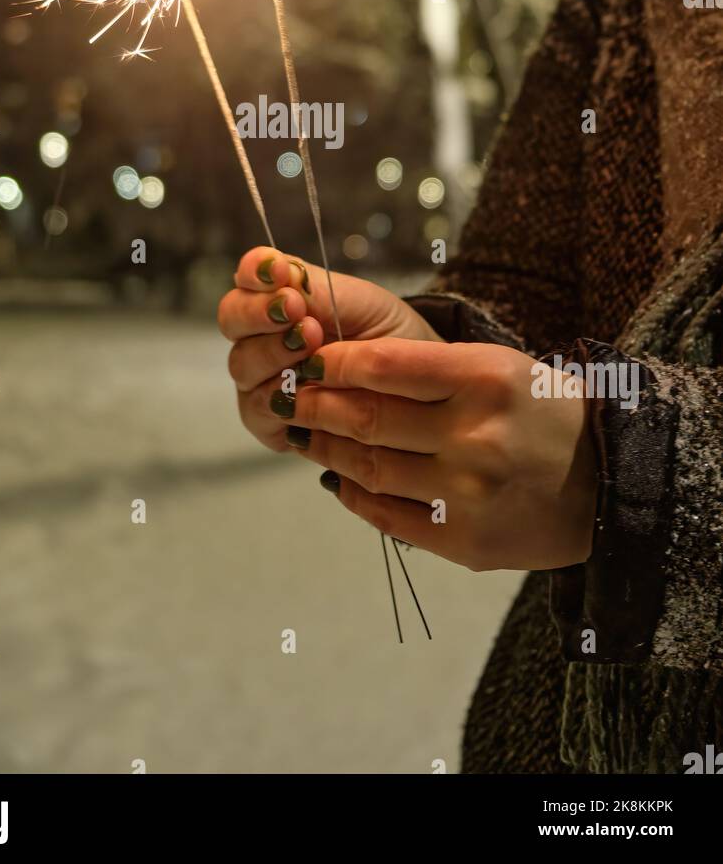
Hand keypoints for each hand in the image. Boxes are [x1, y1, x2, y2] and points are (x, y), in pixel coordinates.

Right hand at [218, 245, 439, 453]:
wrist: (414, 380)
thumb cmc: (382, 332)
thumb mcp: (355, 300)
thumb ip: (310, 286)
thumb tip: (273, 270)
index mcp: (275, 297)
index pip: (247, 276)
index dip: (255, 270)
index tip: (278, 269)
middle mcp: (258, 337)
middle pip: (231, 318)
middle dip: (258, 311)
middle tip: (294, 308)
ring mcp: (259, 379)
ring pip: (242, 363)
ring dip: (273, 350)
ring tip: (312, 342)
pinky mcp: (269, 421)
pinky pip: (257, 408)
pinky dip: (279, 394)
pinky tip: (305, 385)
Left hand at [285, 337, 596, 570]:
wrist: (606, 484)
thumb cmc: (540, 411)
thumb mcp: (498, 367)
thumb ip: (426, 367)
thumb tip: (339, 370)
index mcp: (485, 379)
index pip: (383, 365)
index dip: (334, 360)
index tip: (313, 358)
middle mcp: (475, 437)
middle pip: (365, 417)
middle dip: (316, 403)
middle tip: (293, 394)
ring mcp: (467, 495)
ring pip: (366, 468)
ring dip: (325, 448)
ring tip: (306, 433)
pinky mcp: (462, 542)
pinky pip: (384, 515)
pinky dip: (351, 492)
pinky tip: (338, 476)